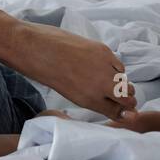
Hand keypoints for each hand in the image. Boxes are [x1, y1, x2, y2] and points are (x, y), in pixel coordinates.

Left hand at [8, 22, 136, 120]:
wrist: (30, 46)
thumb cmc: (43, 71)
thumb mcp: (70, 94)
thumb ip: (96, 101)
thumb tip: (122, 110)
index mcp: (89, 99)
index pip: (122, 112)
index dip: (123, 110)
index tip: (121, 108)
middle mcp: (100, 85)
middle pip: (128, 97)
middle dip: (125, 97)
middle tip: (112, 92)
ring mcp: (103, 66)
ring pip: (125, 79)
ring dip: (118, 81)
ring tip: (98, 76)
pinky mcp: (102, 50)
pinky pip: (118, 64)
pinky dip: (112, 66)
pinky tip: (96, 64)